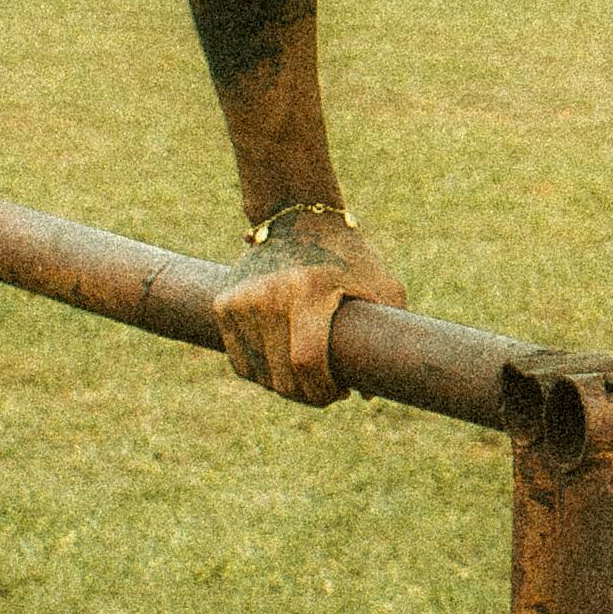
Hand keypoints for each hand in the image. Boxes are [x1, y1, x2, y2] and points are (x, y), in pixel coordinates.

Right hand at [215, 201, 410, 404]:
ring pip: (260, 374)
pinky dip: (262, 374)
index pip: (307, 362)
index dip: (323, 390)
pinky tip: (284, 368)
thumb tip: (369, 392)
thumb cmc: (349, 257)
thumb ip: (388, 335)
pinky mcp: (224, 304)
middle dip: (308, 395)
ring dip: (285, 386)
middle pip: (281, 376)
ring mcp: (241, 300)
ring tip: (308, 376)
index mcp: (308, 291)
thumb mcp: (381, 285)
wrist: (299, 219)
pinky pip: (240, 362)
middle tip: (328, 389)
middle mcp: (268, 295)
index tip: (342, 392)